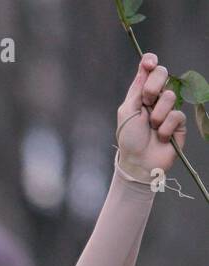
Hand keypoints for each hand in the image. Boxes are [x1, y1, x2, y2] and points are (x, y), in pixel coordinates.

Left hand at [116, 52, 187, 180]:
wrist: (139, 162)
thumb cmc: (129, 139)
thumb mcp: (127, 112)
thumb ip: (136, 89)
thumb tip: (144, 65)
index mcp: (141, 94)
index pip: (149, 71)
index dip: (150, 62)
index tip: (150, 62)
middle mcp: (156, 98)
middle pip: (163, 75)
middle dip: (153, 87)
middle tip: (146, 102)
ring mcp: (168, 109)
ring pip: (170, 96)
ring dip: (157, 114)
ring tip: (151, 127)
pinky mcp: (179, 122)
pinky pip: (177, 115)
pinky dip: (165, 127)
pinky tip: (160, 137)